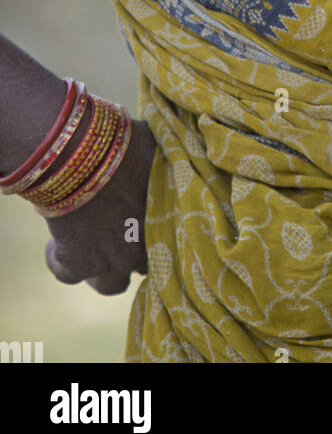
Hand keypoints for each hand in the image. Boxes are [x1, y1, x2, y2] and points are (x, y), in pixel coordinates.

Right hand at [43, 117, 155, 295]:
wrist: (80, 157)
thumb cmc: (126, 148)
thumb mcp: (158, 153)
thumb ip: (165, 168)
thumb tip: (170, 155)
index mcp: (166, 226)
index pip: (174, 245)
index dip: (157, 233)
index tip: (143, 219)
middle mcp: (141, 251)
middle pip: (143, 266)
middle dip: (133, 250)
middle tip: (120, 230)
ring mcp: (109, 262)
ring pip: (110, 285)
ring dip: (102, 268)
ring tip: (91, 246)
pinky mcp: (76, 265)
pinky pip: (66, 274)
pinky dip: (59, 259)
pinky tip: (55, 241)